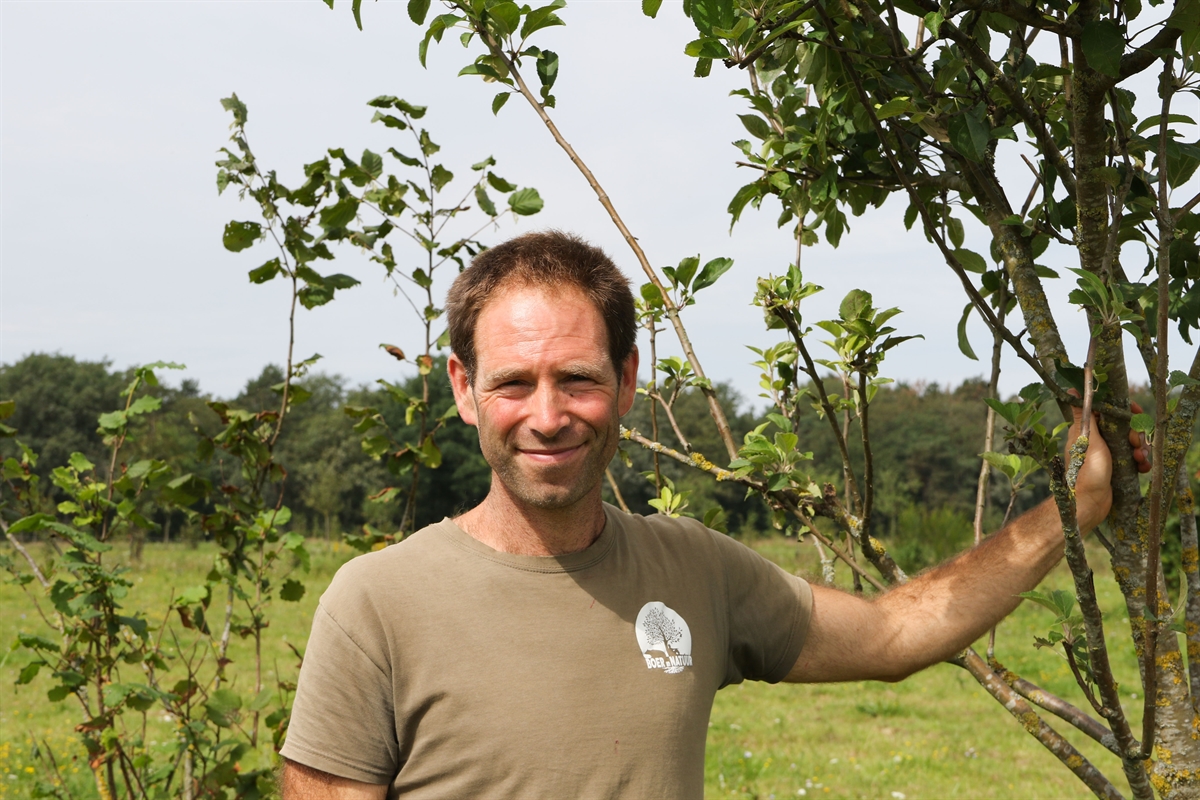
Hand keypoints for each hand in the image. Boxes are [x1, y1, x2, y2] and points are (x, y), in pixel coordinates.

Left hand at [1067, 398, 1151, 532]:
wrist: (1090, 503)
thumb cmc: (1087, 469)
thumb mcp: (1087, 438)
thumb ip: (1084, 414)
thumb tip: (1071, 389)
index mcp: (1087, 430)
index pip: (1108, 411)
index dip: (1124, 409)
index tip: (1136, 411)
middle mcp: (1096, 440)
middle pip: (1123, 427)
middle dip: (1135, 433)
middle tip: (1136, 442)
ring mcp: (1107, 454)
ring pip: (1131, 443)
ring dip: (1140, 448)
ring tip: (1139, 458)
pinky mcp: (1116, 468)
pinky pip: (1133, 459)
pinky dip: (1140, 461)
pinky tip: (1142, 467)